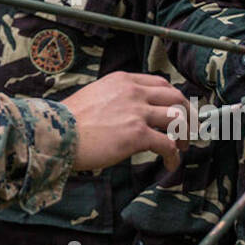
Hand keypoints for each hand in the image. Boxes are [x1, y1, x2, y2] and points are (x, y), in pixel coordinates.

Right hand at [63, 71, 188, 172]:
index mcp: (123, 80)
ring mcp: (137, 112)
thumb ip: (117, 98)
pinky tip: (169, 164)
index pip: (160, 83)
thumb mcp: (96, 95)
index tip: (176, 112)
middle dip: (187, 115)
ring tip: (180, 148)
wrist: (57, 133)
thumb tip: (129, 113)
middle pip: (175, 98)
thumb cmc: (70, 120)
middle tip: (186, 130)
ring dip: (183, 136)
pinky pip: (168, 145)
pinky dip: (174, 156)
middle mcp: (133, 92)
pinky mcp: (137, 134)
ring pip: (177, 120)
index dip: (173, 99)